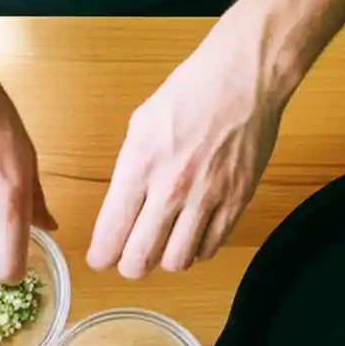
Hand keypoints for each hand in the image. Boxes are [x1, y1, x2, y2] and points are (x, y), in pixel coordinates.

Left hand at [88, 39, 283, 277]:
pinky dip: (197, 249)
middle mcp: (171, 188)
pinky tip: (192, 232)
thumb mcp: (140, 127)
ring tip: (164, 242)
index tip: (101, 257)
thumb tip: (120, 214)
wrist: (243, 79)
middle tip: (129, 258)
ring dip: (165, 259)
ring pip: (177, 262)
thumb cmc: (188, 95)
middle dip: (129, 265)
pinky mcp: (236, 202)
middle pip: (140, 260)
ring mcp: (206, 198)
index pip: (111, 233)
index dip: (101, 255)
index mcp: (140, 166)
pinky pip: (210, 248)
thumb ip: (129, 174)